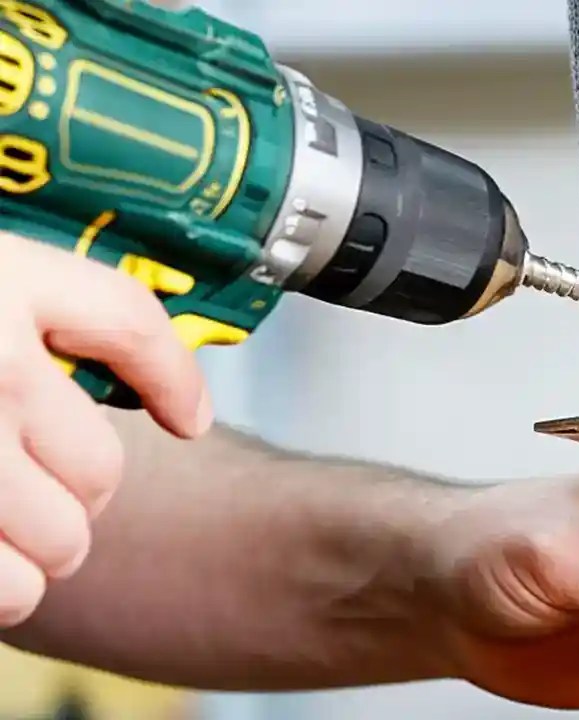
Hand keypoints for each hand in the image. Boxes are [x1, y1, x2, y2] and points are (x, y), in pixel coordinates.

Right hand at [0, 233, 210, 626]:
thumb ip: (33, 305)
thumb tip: (143, 385)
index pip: (127, 321)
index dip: (171, 377)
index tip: (190, 417)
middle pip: (99, 463)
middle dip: (83, 489)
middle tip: (53, 485)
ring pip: (60, 534)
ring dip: (49, 547)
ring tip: (19, 528)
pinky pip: (4, 584)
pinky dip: (6, 588)